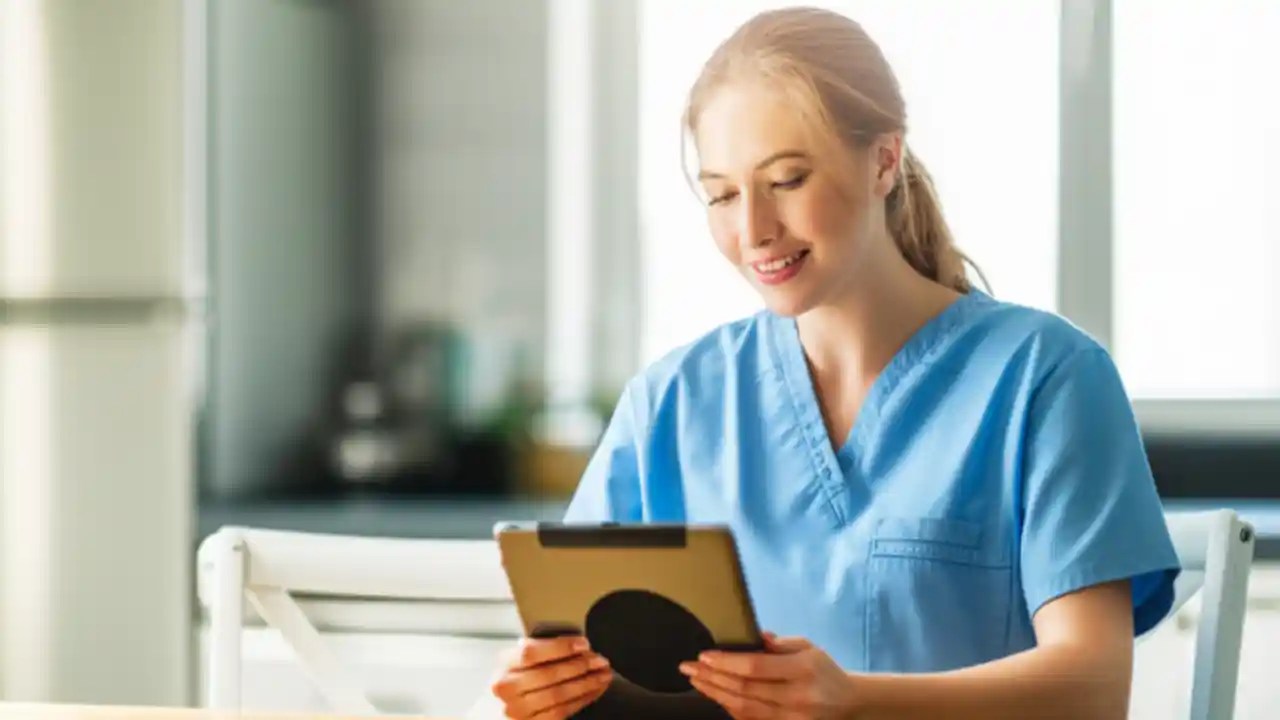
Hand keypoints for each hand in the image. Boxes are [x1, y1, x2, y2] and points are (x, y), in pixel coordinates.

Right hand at [490, 635, 612, 718]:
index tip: (584, 643)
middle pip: (548, 675)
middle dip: (580, 666)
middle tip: (601, 660)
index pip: (531, 653)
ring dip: (586, 684)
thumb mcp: (522, 659)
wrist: (499, 710)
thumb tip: (577, 646)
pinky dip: (582, 700)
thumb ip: (541, 649)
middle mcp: (506, 689)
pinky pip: (561, 712)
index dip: (560, 648)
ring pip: (558, 696)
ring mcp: (516, 711)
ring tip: (603, 675)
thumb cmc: (518, 679)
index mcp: (504, 664)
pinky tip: (594, 691)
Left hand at [679, 632, 856, 719]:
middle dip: (712, 677)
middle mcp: (797, 697)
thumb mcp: (807, 647)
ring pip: (744, 708)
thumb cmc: (822, 669)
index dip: (727, 662)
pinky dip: (730, 708)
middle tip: (689, 667)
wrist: (848, 703)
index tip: (704, 656)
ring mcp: (791, 719)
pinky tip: (715, 696)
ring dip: (715, 694)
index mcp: (803, 669)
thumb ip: (780, 643)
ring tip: (695, 681)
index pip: (756, 667)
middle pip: (745, 689)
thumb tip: (754, 637)